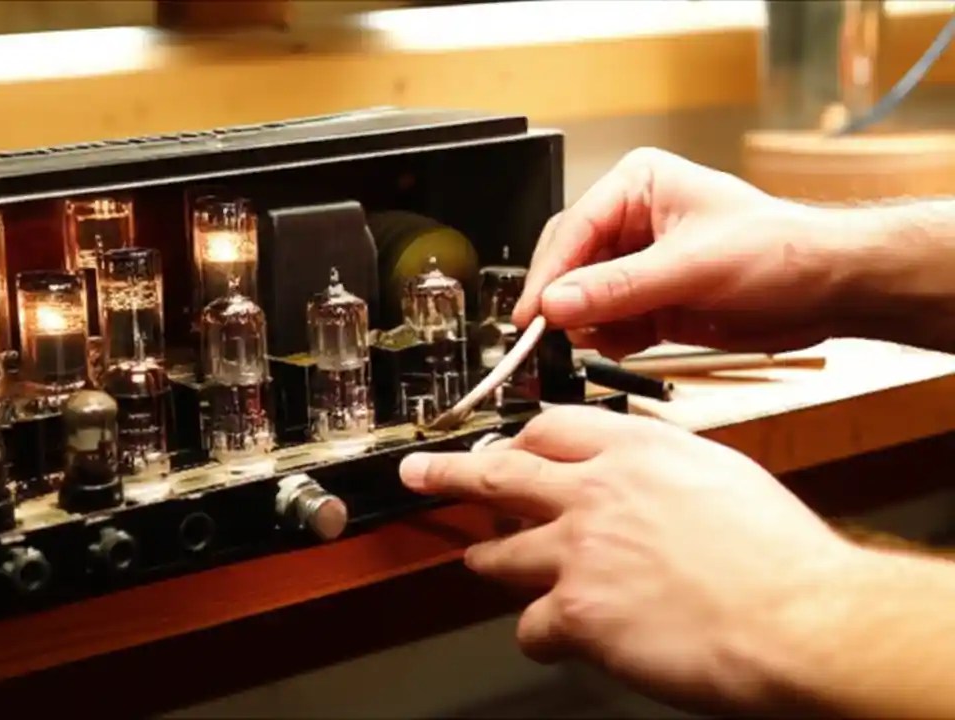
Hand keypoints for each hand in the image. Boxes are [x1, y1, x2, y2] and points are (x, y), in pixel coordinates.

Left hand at [398, 405, 861, 713]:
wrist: (803, 617)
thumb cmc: (780, 555)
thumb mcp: (721, 474)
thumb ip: (660, 467)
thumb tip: (636, 472)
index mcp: (635, 449)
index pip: (549, 428)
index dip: (518, 440)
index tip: (504, 445)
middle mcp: (594, 491)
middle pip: (498, 474)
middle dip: (449, 474)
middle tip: (420, 475)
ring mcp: (578, 550)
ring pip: (500, 553)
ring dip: (492, 560)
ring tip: (485, 561)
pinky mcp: (577, 611)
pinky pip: (531, 625)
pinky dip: (543, 634)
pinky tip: (562, 637)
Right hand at [514, 147, 857, 358]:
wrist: (827, 290)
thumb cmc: (779, 250)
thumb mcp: (693, 266)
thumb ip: (619, 288)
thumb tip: (557, 303)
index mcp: (637, 185)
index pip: (573, 229)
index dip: (549, 275)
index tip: (533, 313)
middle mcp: (630, 221)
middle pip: (568, 264)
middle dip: (567, 301)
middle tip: (554, 334)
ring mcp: (638, 263)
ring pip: (582, 298)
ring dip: (591, 324)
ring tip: (612, 336)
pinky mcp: (649, 300)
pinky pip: (606, 322)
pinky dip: (612, 338)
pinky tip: (634, 340)